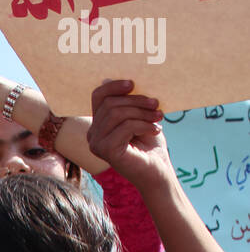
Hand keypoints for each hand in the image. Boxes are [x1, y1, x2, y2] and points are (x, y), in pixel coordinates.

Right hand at [86, 80, 169, 194]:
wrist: (158, 172)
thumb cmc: (149, 145)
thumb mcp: (139, 116)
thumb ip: (126, 101)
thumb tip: (108, 79)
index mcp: (98, 125)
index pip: (98, 96)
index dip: (114, 86)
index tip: (133, 84)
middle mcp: (92, 135)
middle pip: (110, 104)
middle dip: (137, 101)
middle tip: (156, 105)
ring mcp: (97, 144)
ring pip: (117, 114)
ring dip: (142, 113)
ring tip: (158, 118)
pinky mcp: (106, 152)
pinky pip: (125, 126)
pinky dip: (144, 125)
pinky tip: (155, 130)